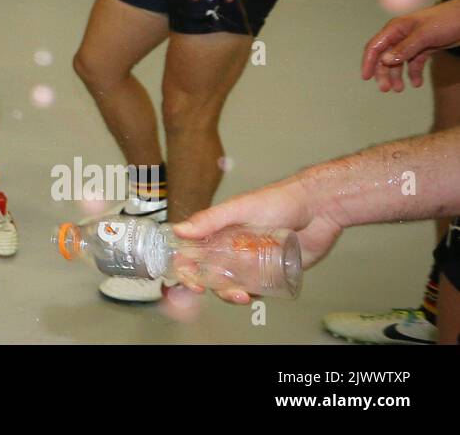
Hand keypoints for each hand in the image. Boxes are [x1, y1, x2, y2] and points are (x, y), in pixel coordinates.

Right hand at [173, 177, 342, 303]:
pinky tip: (253, 295)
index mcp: (218, 231)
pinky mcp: (270, 271)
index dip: (186, 268)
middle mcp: (231, 247)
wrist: (318, 208)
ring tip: (243, 295)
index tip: (192, 280)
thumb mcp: (239, 208)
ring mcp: (249, 261)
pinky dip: (250, 296)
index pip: (192, 252)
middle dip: (210, 287)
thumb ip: (209, 220)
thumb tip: (178, 230)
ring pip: (230, 284)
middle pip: (210, 273)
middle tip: (220, 291)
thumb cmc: (279, 200)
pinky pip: (255, 289)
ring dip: (230, 294)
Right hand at [361, 0, 459, 91]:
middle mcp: (401, 36)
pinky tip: (417, 83)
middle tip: (386, 89)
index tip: (366, 78)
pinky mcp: (425, 48)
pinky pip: (414, 63)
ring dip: (397, 76)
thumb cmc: (447, 20)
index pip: (375, 46)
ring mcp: (413, 43)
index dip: (368, 62)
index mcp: (396, 28)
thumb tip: (385, 60)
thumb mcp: (425, 34)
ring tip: (400, 89)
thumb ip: (405, 48)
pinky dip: (414, 73)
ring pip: (399, 62)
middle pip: (385, 57)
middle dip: (384, 73)